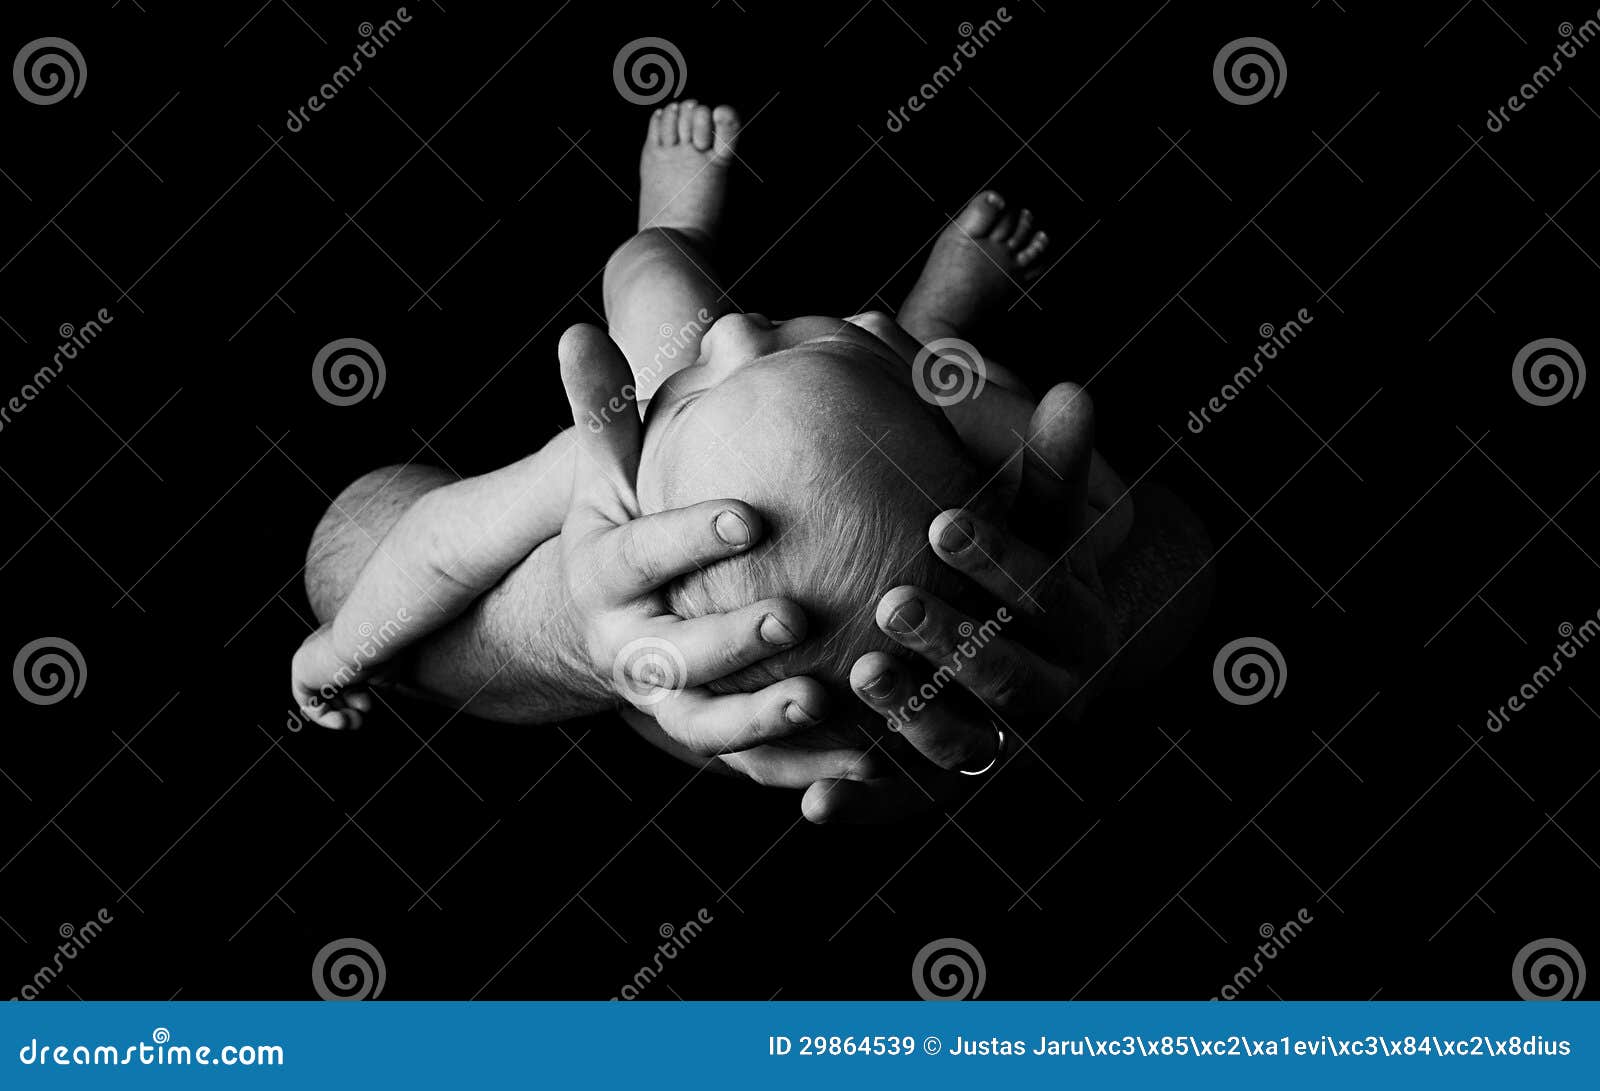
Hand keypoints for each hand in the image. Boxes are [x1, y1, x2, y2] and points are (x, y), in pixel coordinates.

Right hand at [556, 324, 834, 755]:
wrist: (606, 620)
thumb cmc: (630, 523)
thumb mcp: (610, 472)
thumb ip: (606, 412)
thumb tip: (575, 334)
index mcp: (605, 573)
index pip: (640, 555)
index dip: (689, 538)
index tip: (751, 515)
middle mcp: (627, 647)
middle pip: (669, 656)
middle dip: (730, 639)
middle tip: (796, 614)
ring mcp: (664, 702)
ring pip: (705, 726)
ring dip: (762, 721)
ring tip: (824, 698)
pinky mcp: (708, 739)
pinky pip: (753, 767)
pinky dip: (803, 771)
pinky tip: (866, 758)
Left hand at [810, 382, 1125, 821]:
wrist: (1028, 660)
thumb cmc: (1018, 570)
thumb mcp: (1038, 523)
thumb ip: (1048, 470)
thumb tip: (1074, 390)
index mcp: (1081, 627)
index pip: (1048, 594)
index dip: (998, 560)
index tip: (942, 522)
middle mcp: (1053, 698)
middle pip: (1011, 678)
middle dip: (955, 642)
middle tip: (894, 603)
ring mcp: (1000, 750)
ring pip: (965, 748)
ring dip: (913, 719)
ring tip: (861, 676)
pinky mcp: (945, 788)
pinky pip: (906, 805)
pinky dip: (864, 806)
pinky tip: (814, 803)